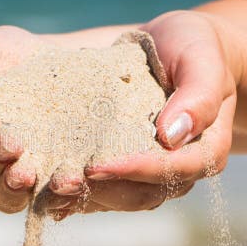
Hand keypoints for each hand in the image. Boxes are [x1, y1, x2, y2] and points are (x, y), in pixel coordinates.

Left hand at [45, 11, 239, 217]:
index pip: (171, 170)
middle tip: (60, 182)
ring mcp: (149, 174)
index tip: (96, 166)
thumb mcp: (201, 59)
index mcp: (205, 151)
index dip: (134, 171)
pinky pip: (100, 189)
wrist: (175, 46)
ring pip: (117, 199)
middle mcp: (177, 171)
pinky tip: (42, 187)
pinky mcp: (123, 168)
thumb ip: (197, 96)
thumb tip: (171, 136)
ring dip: (82, 197)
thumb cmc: (193, 48)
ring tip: (46, 187)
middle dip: (100, 191)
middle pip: (140, 194)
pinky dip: (73, 191)